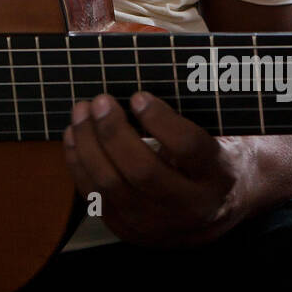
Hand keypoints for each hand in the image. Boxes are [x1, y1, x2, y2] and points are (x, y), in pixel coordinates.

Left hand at [63, 91, 255, 247]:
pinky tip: (74, 135)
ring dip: (89, 144)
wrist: (217, 210)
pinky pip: (94, 198)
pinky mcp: (129, 230)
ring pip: (112, 186)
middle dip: (114, 133)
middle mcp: (190, 207)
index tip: (139, 96)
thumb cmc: (209, 156)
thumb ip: (185, 104)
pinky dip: (78, 163)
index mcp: (217, 176)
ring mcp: (157, 225)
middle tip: (101, 100)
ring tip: (81, 111)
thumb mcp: (213, 132)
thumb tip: (139, 61)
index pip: (188, 149)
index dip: (160, 120)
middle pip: (143, 172)